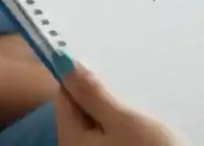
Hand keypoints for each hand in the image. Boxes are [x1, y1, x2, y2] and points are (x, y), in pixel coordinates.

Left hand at [54, 58, 181, 145]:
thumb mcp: (122, 120)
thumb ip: (93, 94)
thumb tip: (66, 66)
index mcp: (70, 140)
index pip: (64, 97)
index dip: (80, 78)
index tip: (101, 65)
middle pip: (79, 111)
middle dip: (98, 95)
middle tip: (123, 82)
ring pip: (95, 125)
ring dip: (113, 111)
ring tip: (135, 101)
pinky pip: (108, 138)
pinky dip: (120, 127)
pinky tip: (139, 125)